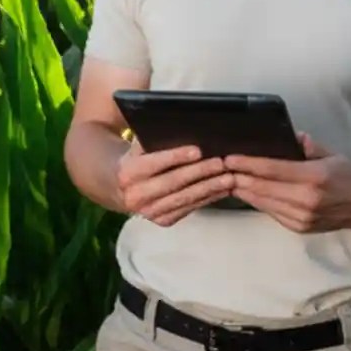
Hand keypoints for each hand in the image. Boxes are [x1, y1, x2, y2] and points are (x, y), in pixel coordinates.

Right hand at [115, 140, 234, 226]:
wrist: (122, 188)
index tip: (197, 150)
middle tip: (220, 163)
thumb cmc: (138, 160)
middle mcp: (135, 196)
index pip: (154, 163)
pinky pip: (188, 209)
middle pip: (173, 183)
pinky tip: (221, 190)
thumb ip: (153, 141)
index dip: (176, 156)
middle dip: (199, 172)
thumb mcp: (138, 147)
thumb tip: (181, 130)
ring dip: (209, 188)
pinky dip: (207, 199)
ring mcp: (149, 212)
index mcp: (127, 173)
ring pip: (183, 198)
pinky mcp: (162, 221)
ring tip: (228, 178)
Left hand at [224, 132, 350, 233]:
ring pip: (262, 202)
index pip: (272, 169)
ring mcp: (302, 217)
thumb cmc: (349, 175)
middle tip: (219, 167)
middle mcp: (306, 200)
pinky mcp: (299, 228)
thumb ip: (307, 145)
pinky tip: (246, 192)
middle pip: (261, 188)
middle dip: (237, 178)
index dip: (247, 164)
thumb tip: (288, 135)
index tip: (229, 158)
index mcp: (314, 177)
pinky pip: (271, 212)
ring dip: (242, 191)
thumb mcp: (331, 154)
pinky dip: (257, 201)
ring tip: (226, 179)